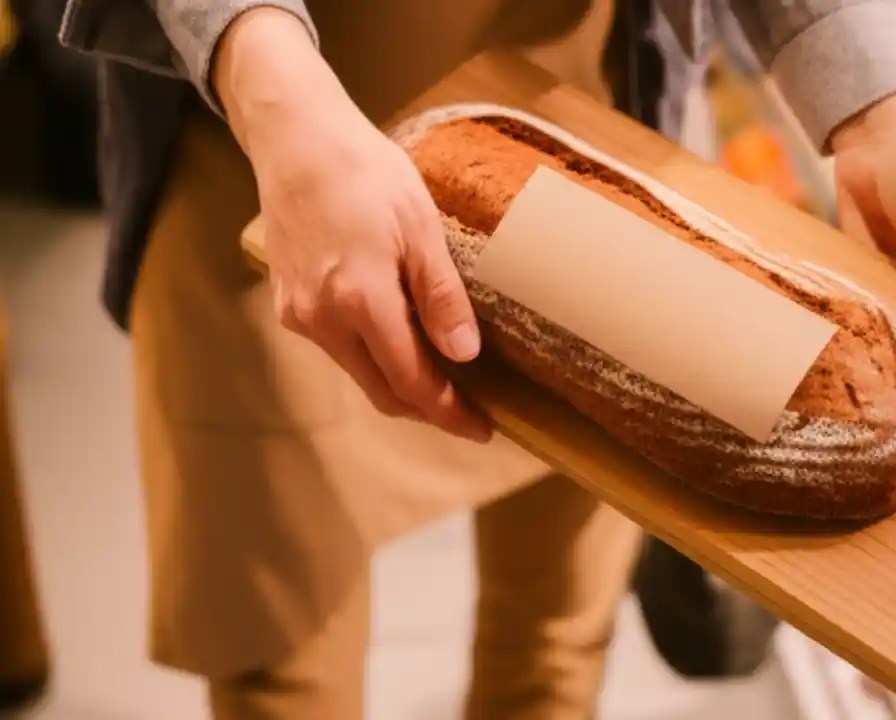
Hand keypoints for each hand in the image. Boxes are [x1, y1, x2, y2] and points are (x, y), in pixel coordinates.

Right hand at [215, 8, 491, 440]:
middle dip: (428, 408)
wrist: (296, 139)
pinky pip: (338, 347)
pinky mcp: (288, 302)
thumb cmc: (366, 173)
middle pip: (383, 391)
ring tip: (444, 376)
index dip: (449, 413)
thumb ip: (441, 297)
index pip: (411, 383)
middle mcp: (322, 320)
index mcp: (360, 302)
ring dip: (400, 382)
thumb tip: (465, 355)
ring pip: (358, 372)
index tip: (482, 429)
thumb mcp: (421, 229)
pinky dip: (373, 356)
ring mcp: (299, 313)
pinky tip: (401, 340)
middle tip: (469, 411)